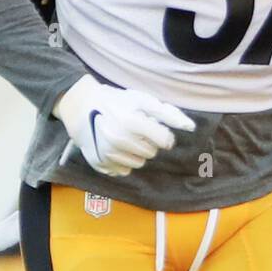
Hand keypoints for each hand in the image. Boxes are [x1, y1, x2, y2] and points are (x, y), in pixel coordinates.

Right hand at [53, 74, 194, 176]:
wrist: (81, 107)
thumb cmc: (116, 101)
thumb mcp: (141, 100)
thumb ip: (168, 113)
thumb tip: (190, 127)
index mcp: (131, 122)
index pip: (165, 141)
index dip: (162, 134)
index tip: (154, 127)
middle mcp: (119, 140)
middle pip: (152, 152)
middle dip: (148, 141)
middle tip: (135, 129)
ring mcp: (108, 154)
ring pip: (140, 163)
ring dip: (137, 151)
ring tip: (125, 137)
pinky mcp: (100, 164)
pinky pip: (125, 170)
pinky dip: (124, 160)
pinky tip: (116, 147)